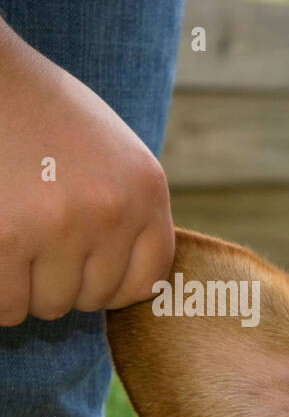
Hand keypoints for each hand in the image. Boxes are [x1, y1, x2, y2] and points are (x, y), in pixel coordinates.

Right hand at [0, 19, 173, 325]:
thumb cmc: (42, 111)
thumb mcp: (112, 152)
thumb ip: (130, 209)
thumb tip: (138, 286)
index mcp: (146, 189)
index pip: (147, 281)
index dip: (112, 286)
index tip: (86, 272)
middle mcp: (112, 211)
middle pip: (95, 297)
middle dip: (64, 284)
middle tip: (38, 248)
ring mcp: (60, 226)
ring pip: (51, 305)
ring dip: (28, 289)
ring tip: (16, 245)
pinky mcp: (6, 237)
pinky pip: (8, 305)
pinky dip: (0, 297)